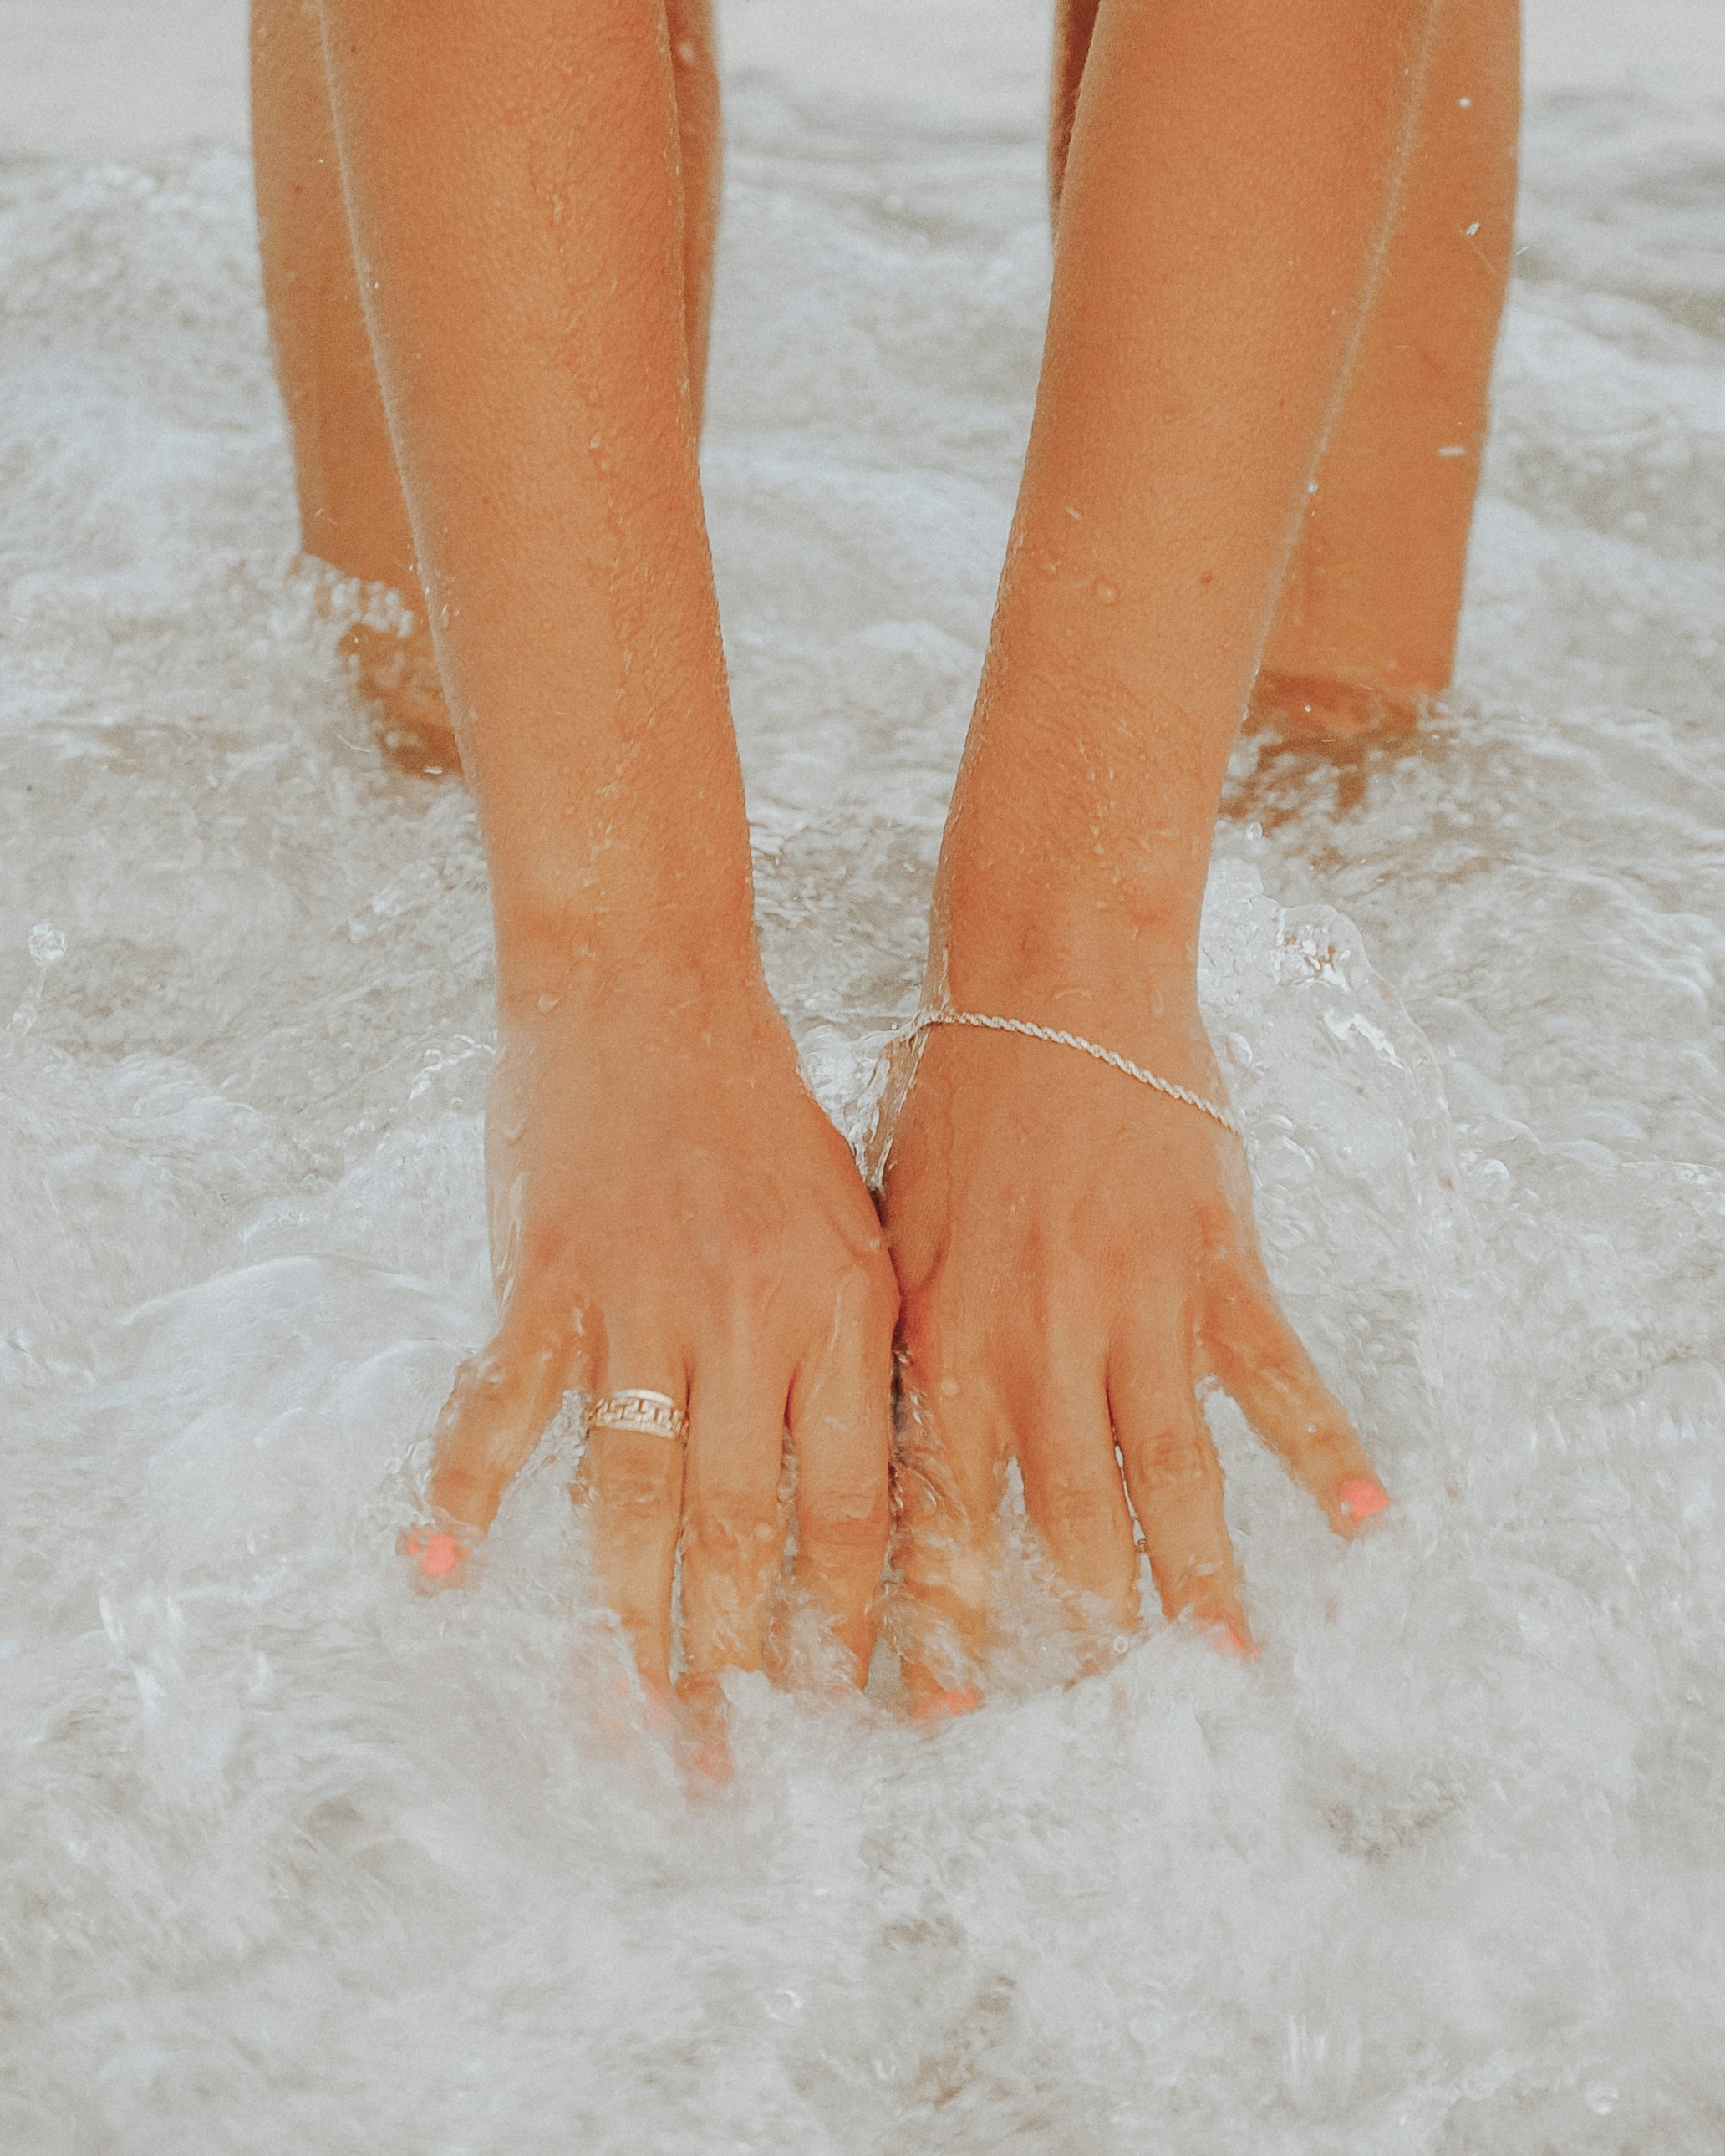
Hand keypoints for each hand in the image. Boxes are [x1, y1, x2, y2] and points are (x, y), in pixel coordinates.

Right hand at [409, 958, 895, 1718]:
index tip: (864, 1714)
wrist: (652, 989)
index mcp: (849, 1311)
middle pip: (747, 1528)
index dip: (860, 1622)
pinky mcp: (548, 1274)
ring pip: (634, 1492)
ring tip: (624, 1721)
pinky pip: (504, 1402)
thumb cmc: (763, 1116)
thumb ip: (858, 1354)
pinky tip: (443, 1571)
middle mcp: (756, 1317)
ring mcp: (645, 1298)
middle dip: (743, 1665)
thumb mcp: (852, 1225)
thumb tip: (872, 1500)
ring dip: (626, 1621)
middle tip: (727, 1767)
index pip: (857, 1504)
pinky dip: (467, 1487)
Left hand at [878, 983, 1385, 1709]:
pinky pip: (1277, 1373)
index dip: (943, 1617)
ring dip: (1200, 1577)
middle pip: (1066, 1519)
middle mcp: (1040, 1340)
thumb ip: (899, 1342)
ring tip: (1225, 1667)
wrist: (1051, 983)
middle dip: (1079, 1629)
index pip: (942, 1510)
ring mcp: (1138, 1305)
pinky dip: (1324, 1445)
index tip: (944, 1711)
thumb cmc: (956, 1102)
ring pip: (1171, 1472)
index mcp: (946, 1335)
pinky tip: (1364, 1519)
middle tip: (1098, 1716)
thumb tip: (871, 1452)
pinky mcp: (1217, 1263)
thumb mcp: (893, 1225)